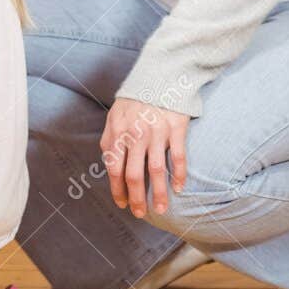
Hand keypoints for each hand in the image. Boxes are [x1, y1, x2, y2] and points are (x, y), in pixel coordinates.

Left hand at [101, 97, 188, 217]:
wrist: (160, 76)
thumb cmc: (135, 100)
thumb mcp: (114, 116)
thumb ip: (110, 140)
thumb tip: (108, 163)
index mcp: (118, 133)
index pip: (115, 169)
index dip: (118, 190)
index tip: (122, 204)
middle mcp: (136, 135)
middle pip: (135, 175)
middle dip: (136, 198)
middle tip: (139, 213)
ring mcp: (157, 132)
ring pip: (157, 170)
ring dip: (159, 193)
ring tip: (160, 209)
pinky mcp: (176, 128)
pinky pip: (178, 157)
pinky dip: (179, 175)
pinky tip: (179, 189)